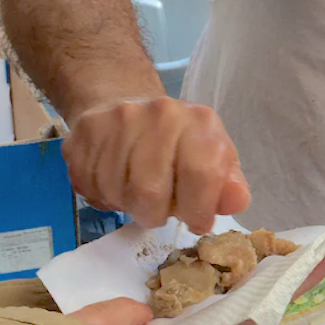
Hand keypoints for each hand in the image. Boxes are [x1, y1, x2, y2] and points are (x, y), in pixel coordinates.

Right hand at [63, 97, 250, 233]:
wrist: (125, 102)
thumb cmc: (177, 141)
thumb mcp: (213, 158)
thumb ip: (227, 184)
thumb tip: (238, 201)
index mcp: (199, 121)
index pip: (201, 174)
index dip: (199, 210)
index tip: (197, 221)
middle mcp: (161, 114)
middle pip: (151, 191)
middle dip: (156, 214)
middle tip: (159, 208)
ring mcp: (119, 119)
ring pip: (118, 192)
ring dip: (128, 205)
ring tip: (137, 190)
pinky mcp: (86, 130)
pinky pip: (89, 184)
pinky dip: (103, 195)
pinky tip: (115, 179)